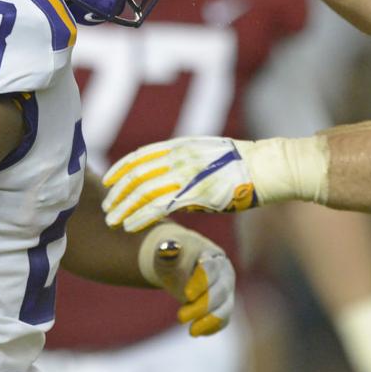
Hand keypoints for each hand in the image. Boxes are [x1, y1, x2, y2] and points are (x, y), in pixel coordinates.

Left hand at [103, 136, 257, 232]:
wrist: (264, 167)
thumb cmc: (241, 163)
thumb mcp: (207, 151)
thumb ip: (185, 159)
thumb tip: (168, 172)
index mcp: (181, 145)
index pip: (140, 156)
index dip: (121, 169)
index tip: (108, 181)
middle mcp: (179, 157)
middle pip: (137, 175)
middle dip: (118, 193)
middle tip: (107, 208)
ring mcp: (186, 175)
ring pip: (143, 192)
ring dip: (124, 208)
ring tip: (113, 221)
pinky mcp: (193, 195)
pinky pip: (158, 207)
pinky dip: (140, 217)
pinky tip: (129, 226)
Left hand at [138, 223, 235, 336]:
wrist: (183, 262)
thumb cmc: (176, 257)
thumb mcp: (168, 252)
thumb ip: (169, 253)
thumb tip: (170, 248)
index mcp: (213, 256)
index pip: (211, 268)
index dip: (201, 281)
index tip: (187, 295)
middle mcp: (225, 273)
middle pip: (221, 290)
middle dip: (203, 305)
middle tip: (180, 317)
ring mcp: (227, 290)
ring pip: (226, 307)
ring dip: (209, 320)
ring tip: (191, 331)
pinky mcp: (224, 305)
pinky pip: (224, 319)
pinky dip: (212, 327)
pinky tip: (197, 332)